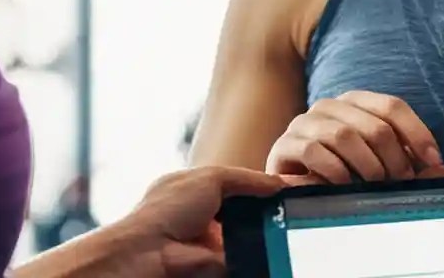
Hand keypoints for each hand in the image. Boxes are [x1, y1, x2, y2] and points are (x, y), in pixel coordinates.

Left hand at [123, 166, 284, 276]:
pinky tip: (279, 245)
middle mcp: (202, 218)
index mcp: (195, 192)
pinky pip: (248, 257)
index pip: (234, 187)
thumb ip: (248, 179)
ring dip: (266, 231)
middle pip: (244, 211)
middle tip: (293, 207)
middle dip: (266, 210)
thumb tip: (281, 183)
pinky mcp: (220, 266)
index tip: (286, 188)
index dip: (258, 187)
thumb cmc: (170, 208)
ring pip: (249, 236)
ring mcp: (211, 244)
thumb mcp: (212, 178)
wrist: (149, 253)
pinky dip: (261, 254)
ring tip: (291, 224)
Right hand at [267, 91, 443, 182]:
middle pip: (373, 125)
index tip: (433, 161)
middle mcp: (329, 106)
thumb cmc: (342, 174)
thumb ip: (412, 166)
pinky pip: (315, 151)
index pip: (392, 106)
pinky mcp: (285, 145)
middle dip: (394, 159)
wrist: (290, 186)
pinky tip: (343, 185)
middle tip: (399, 183)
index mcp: (355, 102)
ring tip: (373, 186)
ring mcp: (304, 123)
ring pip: (345, 136)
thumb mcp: (380, 166)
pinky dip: (335, 171)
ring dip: (367, 167)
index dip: (417, 133)